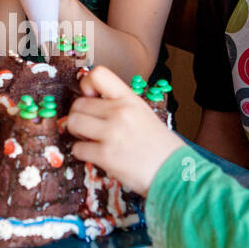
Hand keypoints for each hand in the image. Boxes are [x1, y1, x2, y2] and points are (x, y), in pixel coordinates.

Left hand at [66, 65, 183, 194]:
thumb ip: (120, 105)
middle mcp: (120, 112)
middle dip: (79, 115)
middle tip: (88, 126)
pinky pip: (77, 148)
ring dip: (76, 132)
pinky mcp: (105, 155)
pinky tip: (95, 155)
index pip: (98, 74)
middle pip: (78, 103)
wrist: (175, 173)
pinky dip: (81, 153)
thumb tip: (91, 101)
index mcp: (131, 100)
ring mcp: (112, 133)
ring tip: (89, 139)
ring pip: (73, 123)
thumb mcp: (143, 114)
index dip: (86, 84)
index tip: (89, 96)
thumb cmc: (160, 147)